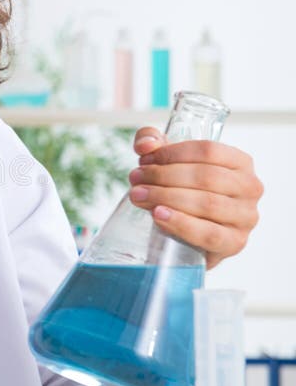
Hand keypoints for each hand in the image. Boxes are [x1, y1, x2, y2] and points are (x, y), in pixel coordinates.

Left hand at [127, 128, 262, 268]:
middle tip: (135, 178)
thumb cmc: (181, 191)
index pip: (208, 150)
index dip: (171, 153)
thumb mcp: (168, 161)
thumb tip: (145, 144)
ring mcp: (245, 217)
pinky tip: (159, 215)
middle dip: (163, 176)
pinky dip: (181, 223)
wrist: (187, 234)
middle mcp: (249, 188)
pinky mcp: (234, 243)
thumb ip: (152, 142)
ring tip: (138, 195)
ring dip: (166, 197)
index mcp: (239, 162)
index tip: (144, 159)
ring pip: (206, 203)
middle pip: (205, 177)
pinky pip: (208, 234)